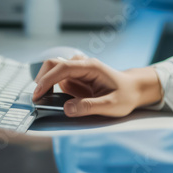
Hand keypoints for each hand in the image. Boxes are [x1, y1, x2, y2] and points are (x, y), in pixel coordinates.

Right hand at [32, 57, 162, 117]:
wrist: (134, 90)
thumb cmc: (125, 96)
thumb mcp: (110, 105)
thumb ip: (88, 106)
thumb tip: (67, 109)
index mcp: (91, 67)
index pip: (63, 68)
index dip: (47, 80)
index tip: (37, 95)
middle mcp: (83, 65)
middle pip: (54, 63)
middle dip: (42, 78)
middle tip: (37, 98)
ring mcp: (79, 70)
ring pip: (55, 71)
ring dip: (47, 84)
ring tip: (45, 100)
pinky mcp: (77, 77)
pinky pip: (60, 79)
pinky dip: (54, 87)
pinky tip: (58, 98)